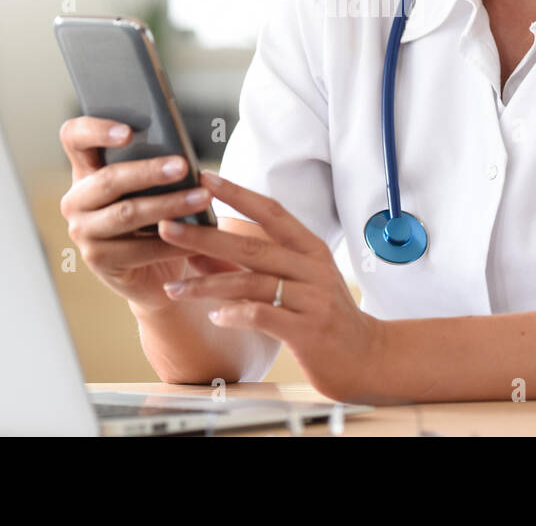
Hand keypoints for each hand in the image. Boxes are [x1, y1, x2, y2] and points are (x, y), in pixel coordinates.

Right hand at [57, 117, 244, 315]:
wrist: (153, 271)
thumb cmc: (155, 216)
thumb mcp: (150, 188)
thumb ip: (153, 166)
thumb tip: (180, 153)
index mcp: (85, 169)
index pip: (74, 137)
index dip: (95, 130)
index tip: (128, 132)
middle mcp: (76, 200)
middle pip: (108, 179)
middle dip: (148, 171)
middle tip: (183, 166)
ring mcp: (82, 231)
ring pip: (126, 213)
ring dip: (169, 205)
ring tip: (202, 197)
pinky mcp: (98, 261)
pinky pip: (139, 249)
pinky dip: (173, 242)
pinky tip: (198, 235)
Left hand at [155, 171, 389, 403]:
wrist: (368, 358)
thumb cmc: (327, 318)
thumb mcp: (300, 282)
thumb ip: (258, 265)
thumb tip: (203, 251)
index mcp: (311, 249)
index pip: (271, 212)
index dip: (237, 193)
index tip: (204, 179)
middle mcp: (313, 268)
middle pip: (252, 246)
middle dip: (205, 236)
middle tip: (167, 228)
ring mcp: (312, 299)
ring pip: (252, 283)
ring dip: (208, 284)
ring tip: (176, 289)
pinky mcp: (308, 331)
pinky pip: (264, 316)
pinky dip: (236, 314)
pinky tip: (215, 316)